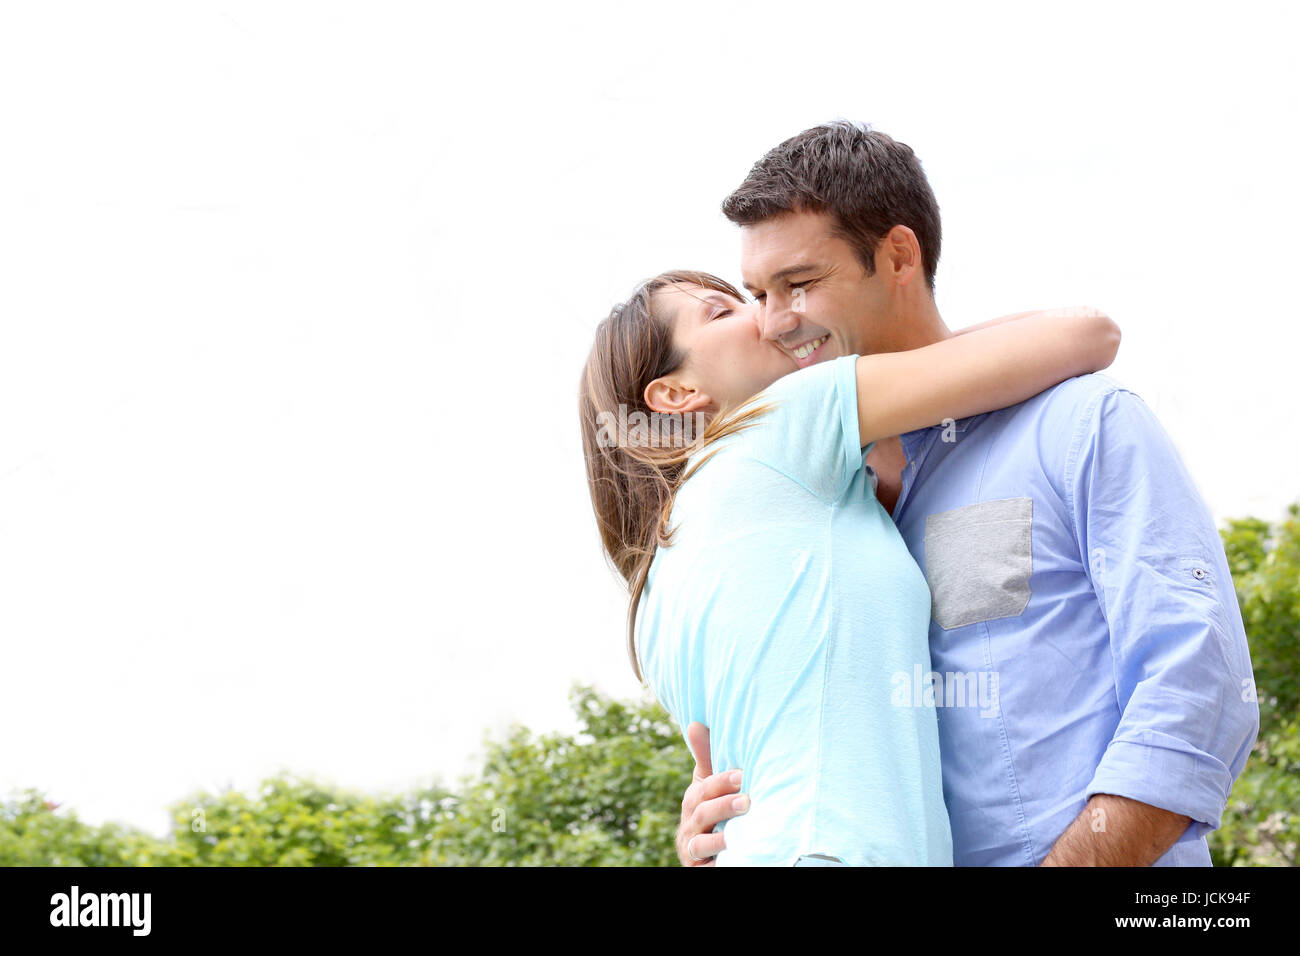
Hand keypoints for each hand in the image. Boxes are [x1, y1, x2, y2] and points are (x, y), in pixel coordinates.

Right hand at [675, 722, 748, 866]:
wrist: (705, 852)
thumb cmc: (713, 811)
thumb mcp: (708, 785)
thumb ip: (706, 758)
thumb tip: (695, 723)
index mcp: (694, 799)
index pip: (705, 787)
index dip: (722, 781)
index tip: (743, 775)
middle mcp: (689, 823)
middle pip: (703, 812)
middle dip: (724, 805)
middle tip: (747, 800)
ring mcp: (692, 847)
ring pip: (701, 841)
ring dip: (719, 837)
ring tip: (738, 832)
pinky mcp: (697, 867)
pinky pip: (704, 865)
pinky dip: (716, 860)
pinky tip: (732, 853)